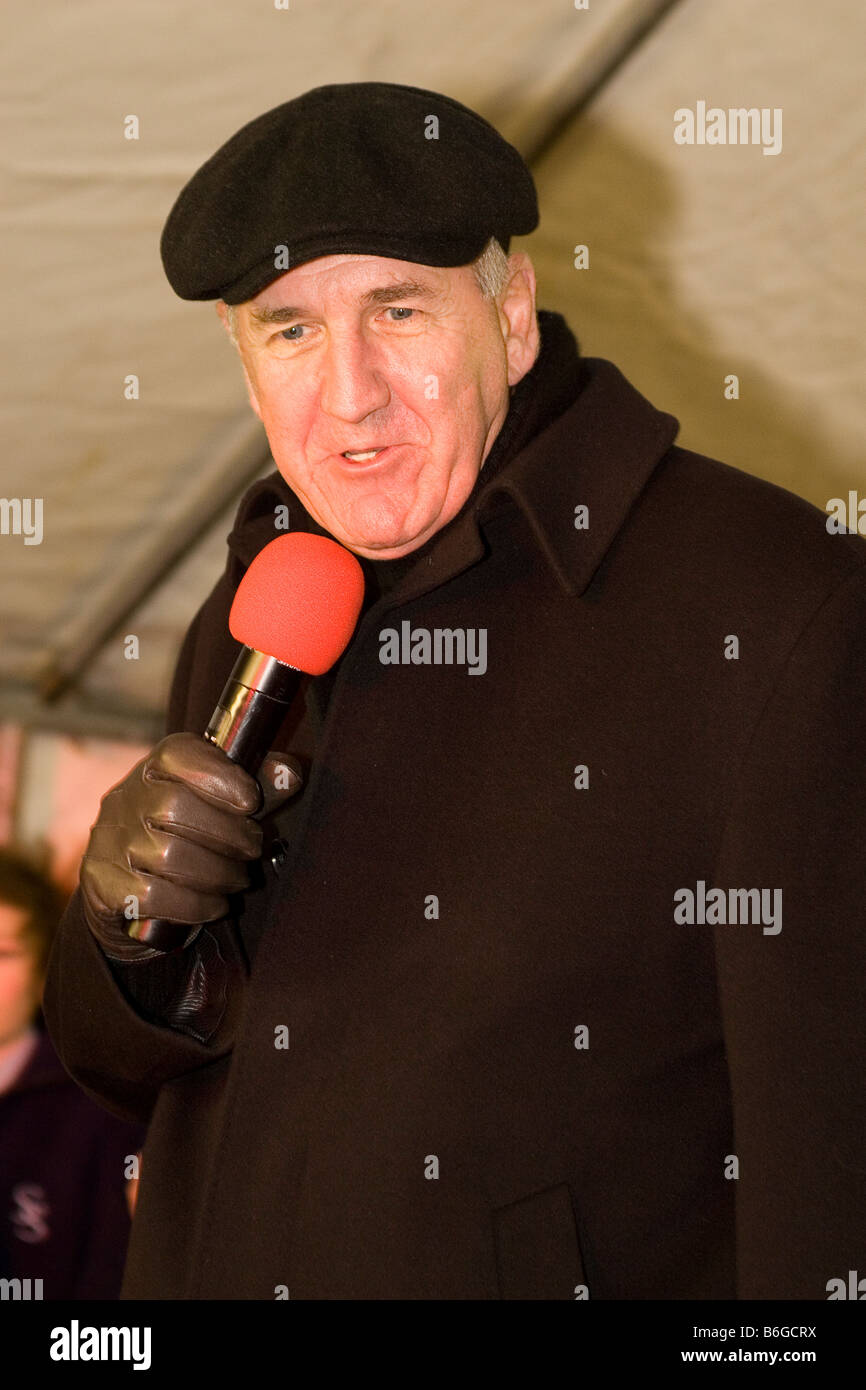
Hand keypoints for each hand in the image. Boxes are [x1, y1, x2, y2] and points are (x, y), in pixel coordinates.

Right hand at [79, 733, 302, 961]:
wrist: (129, 890)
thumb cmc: (190, 836)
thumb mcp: (223, 806)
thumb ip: (259, 787)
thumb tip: (291, 772)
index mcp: (157, 767)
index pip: (179, 753)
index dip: (220, 776)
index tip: (251, 802)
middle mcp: (126, 797)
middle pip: (175, 808)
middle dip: (228, 834)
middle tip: (253, 850)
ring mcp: (110, 840)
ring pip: (168, 855)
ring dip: (217, 872)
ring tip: (238, 879)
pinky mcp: (104, 883)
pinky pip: (155, 896)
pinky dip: (196, 904)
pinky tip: (215, 904)